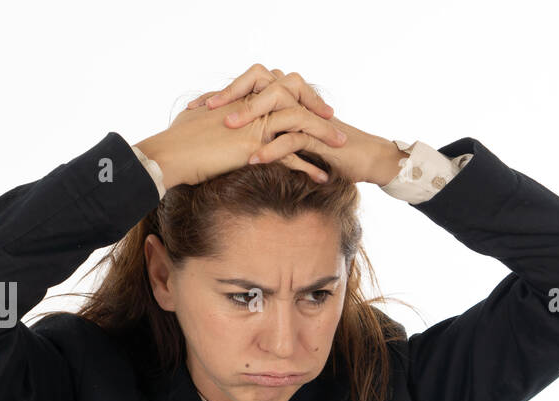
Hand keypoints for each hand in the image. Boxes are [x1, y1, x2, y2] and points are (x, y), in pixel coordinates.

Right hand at [134, 72, 344, 187]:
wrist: (168, 155)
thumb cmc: (176, 140)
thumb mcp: (197, 119)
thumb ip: (213, 112)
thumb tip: (210, 114)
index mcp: (241, 98)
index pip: (278, 88)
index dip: (297, 95)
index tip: (312, 107)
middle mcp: (251, 107)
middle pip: (295, 97)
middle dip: (318, 109)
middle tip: (334, 122)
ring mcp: (254, 125)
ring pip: (300, 122)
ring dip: (323, 135)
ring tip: (341, 149)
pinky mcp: (254, 148)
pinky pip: (291, 155)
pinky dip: (309, 167)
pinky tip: (322, 178)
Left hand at [201, 65, 406, 185]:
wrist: (361, 158)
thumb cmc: (323, 150)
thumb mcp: (286, 139)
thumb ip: (263, 132)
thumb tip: (227, 137)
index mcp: (286, 98)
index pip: (251, 82)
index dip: (225, 91)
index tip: (197, 106)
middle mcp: (296, 100)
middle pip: (263, 82)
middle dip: (235, 94)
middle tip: (210, 110)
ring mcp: (308, 116)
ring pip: (277, 105)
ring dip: (250, 115)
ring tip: (228, 129)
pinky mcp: (319, 136)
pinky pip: (293, 137)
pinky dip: (273, 148)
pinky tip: (255, 160)